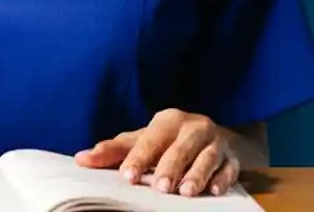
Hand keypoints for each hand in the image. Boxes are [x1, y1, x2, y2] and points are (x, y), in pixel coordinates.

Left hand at [74, 109, 239, 196]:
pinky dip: (222, 179)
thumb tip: (80, 159)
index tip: (128, 176)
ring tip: (185, 192)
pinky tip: (214, 191)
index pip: (150, 139)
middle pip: (181, 147)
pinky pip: (229, 168)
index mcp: (168, 120)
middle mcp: (193, 126)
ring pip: (207, 157)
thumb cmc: (170, 141)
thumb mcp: (143, 141)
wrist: (216, 137)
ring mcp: (216, 142)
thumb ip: (114, 151)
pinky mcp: (232, 158)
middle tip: (161, 188)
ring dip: (197, 174)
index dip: (138, 157)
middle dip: (170, 167)